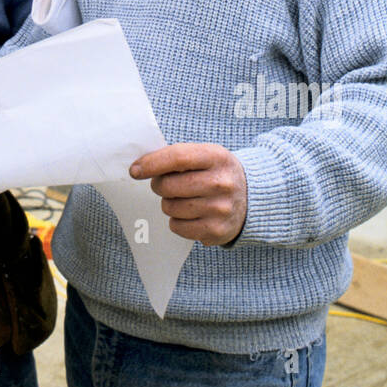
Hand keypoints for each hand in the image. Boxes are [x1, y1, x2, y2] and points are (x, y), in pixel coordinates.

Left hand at [130, 143, 247, 245]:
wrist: (251, 197)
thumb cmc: (216, 173)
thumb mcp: (205, 155)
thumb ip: (177, 157)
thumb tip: (139, 168)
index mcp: (216, 157)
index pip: (177, 157)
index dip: (151, 163)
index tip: (135, 170)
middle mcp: (221, 183)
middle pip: (169, 186)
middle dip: (159, 185)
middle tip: (166, 185)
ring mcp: (220, 209)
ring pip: (170, 207)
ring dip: (169, 203)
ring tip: (184, 198)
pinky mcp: (217, 230)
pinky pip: (177, 227)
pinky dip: (177, 221)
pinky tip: (190, 214)